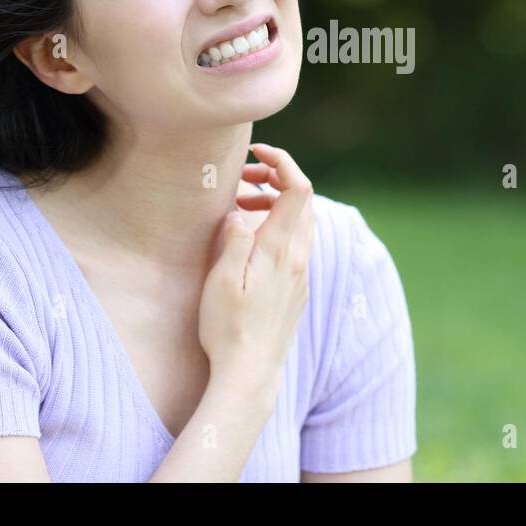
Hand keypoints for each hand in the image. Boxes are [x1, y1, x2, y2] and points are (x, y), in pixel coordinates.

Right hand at [198, 142, 314, 400]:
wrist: (250, 374)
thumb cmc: (229, 329)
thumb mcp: (222, 280)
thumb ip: (234, 239)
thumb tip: (241, 211)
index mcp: (281, 250)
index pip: (299, 188)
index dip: (283, 160)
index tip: (255, 151)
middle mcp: (298, 258)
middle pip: (302, 200)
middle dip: (276, 177)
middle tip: (242, 178)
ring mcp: (301, 274)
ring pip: (300, 221)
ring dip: (275, 204)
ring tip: (241, 208)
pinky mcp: (297, 288)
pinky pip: (296, 242)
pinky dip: (278, 226)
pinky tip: (252, 238)